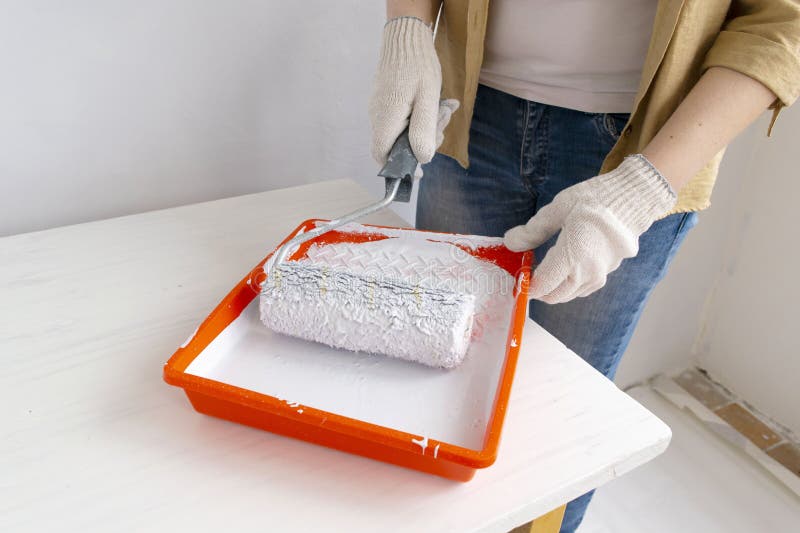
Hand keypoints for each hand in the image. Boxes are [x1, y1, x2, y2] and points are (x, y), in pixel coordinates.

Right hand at [369, 16, 458, 165]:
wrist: (407, 36)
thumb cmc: (418, 65)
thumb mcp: (428, 98)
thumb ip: (424, 130)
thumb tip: (423, 159)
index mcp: (386, 117)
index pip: (382, 154)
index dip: (398, 167)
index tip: (419, 169)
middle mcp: (377, 116)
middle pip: (395, 146)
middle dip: (422, 143)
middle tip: (442, 122)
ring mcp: (379, 109)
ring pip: (401, 133)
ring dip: (424, 128)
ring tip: (443, 109)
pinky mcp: (385, 102)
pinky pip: (401, 120)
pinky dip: (419, 118)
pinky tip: (435, 105)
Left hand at [504, 155, 676, 303]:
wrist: (633, 199)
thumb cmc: (595, 200)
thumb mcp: (557, 209)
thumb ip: (533, 230)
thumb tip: (510, 242)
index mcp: (572, 257)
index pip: (542, 286)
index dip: (525, 286)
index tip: (516, 278)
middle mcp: (587, 273)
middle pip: (554, 296)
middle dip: (538, 290)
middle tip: (527, 275)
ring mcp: (600, 275)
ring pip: (569, 294)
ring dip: (554, 289)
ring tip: (544, 271)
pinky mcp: (609, 272)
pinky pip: (583, 288)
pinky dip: (569, 285)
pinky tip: (564, 270)